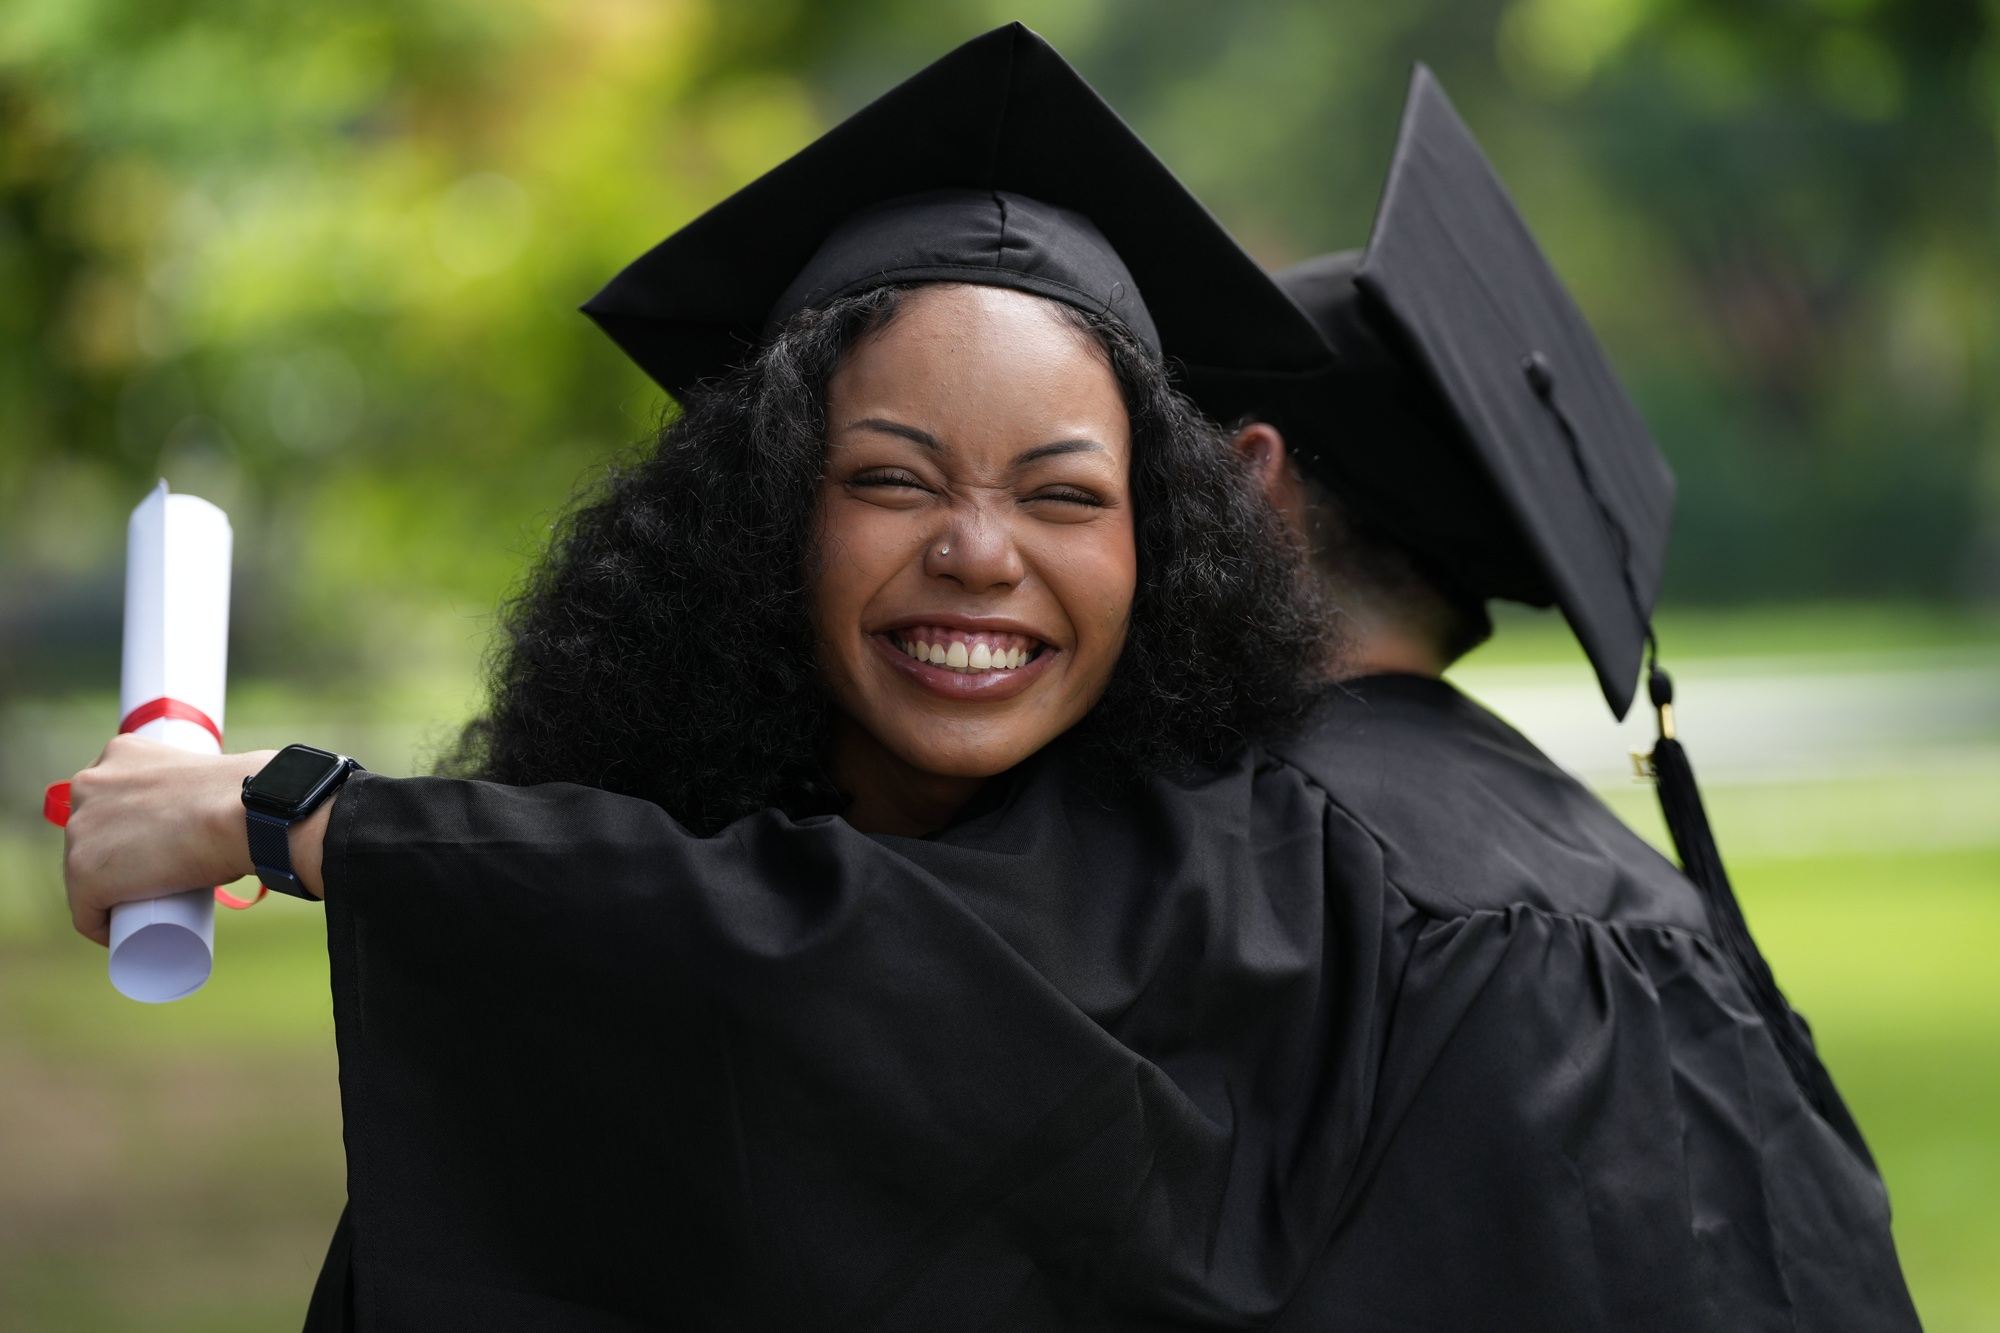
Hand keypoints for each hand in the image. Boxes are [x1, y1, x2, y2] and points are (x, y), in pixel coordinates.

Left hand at [61, 735, 335, 944]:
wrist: (248, 813)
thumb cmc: (254, 791)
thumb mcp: (223, 769)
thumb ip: (235, 772)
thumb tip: (274, 786)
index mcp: (121, 751)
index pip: (113, 799)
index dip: (133, 828)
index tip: (160, 850)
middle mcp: (89, 784)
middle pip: (95, 834)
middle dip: (120, 859)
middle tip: (164, 880)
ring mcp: (81, 830)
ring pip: (86, 873)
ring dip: (111, 892)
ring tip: (150, 906)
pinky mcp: (84, 872)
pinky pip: (86, 912)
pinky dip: (100, 926)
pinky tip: (117, 932)